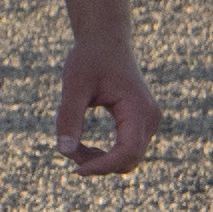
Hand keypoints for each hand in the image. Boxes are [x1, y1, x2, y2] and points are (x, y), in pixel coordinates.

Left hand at [53, 38, 162, 177]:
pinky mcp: (140, 124)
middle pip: (129, 160)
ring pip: (127, 158)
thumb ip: (69, 117)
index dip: (103, 166)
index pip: (127, 152)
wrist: (106, 40)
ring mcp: (148, 122)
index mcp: (139, 109)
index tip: (76, 171)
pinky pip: (125, 150)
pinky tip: (81, 145)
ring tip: (71, 145)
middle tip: (66, 151)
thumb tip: (62, 151)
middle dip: (98, 164)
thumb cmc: (89, 58)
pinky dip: (104, 154)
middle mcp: (149, 119)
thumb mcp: (74, 85)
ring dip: (99, 160)